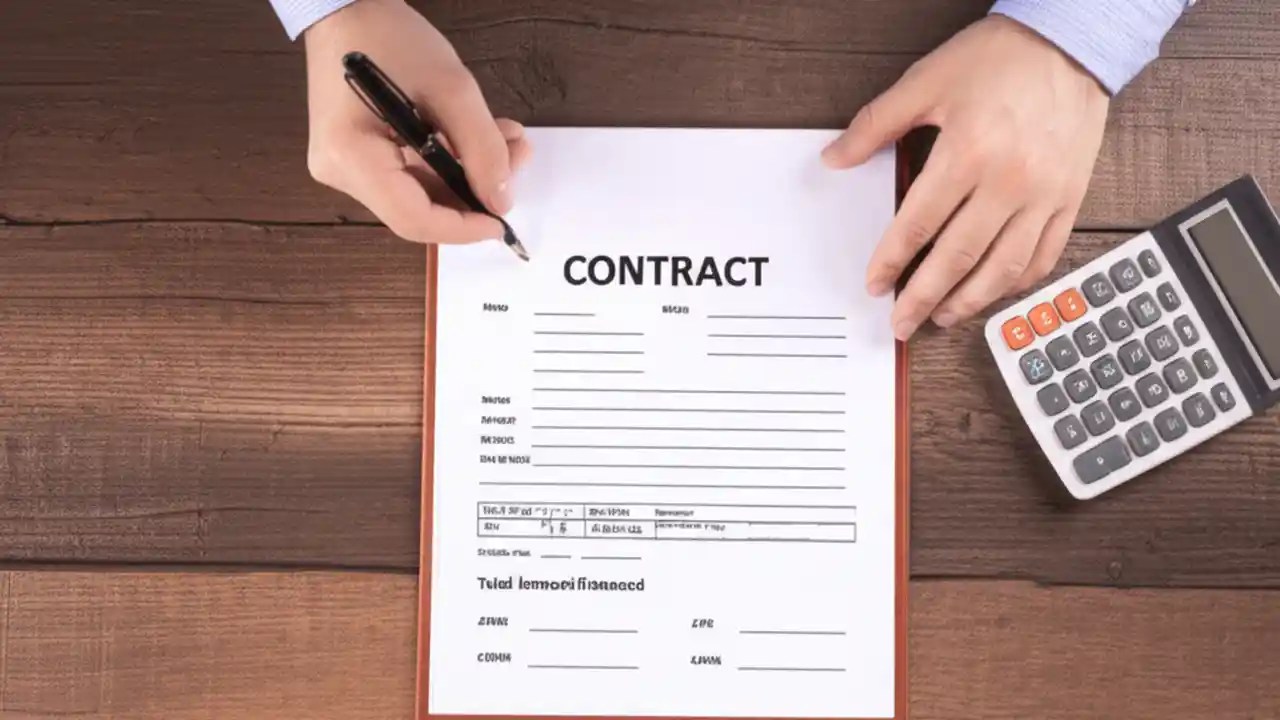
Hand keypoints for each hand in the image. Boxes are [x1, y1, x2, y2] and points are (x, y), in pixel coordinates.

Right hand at [302, 0, 530, 243]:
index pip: (413, 219)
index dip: (462, 228)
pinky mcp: (356, 157)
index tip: (501, 220)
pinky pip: (408, 176)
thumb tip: (500, 201)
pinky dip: (447, 164)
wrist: (347, 8)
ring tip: (506, 143)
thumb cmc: (389, 37)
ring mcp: (344, 166)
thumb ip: (482, 148)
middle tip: (515, 161)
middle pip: (417, 209)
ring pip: (418, 195)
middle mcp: (339, 171)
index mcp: (350, 156)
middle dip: (472, 192)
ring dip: (466, 175)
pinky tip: (477, 139)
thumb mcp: (451, 89)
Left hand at [822, 15, 1109, 339]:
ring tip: (942, 317)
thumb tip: (835, 158)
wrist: (1072, 42)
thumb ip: (874, 125)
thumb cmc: (999, 59)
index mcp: (968, 152)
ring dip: (969, 301)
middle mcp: (1009, 181)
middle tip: (901, 322)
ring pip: (1003, 268)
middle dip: (924, 298)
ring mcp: (1045, 195)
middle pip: (958, 257)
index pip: (918, 225)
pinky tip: (992, 291)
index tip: (875, 284)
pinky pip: (1043, 256)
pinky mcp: (1070, 199)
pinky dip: (1015, 283)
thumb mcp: (927, 82)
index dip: (891, 261)